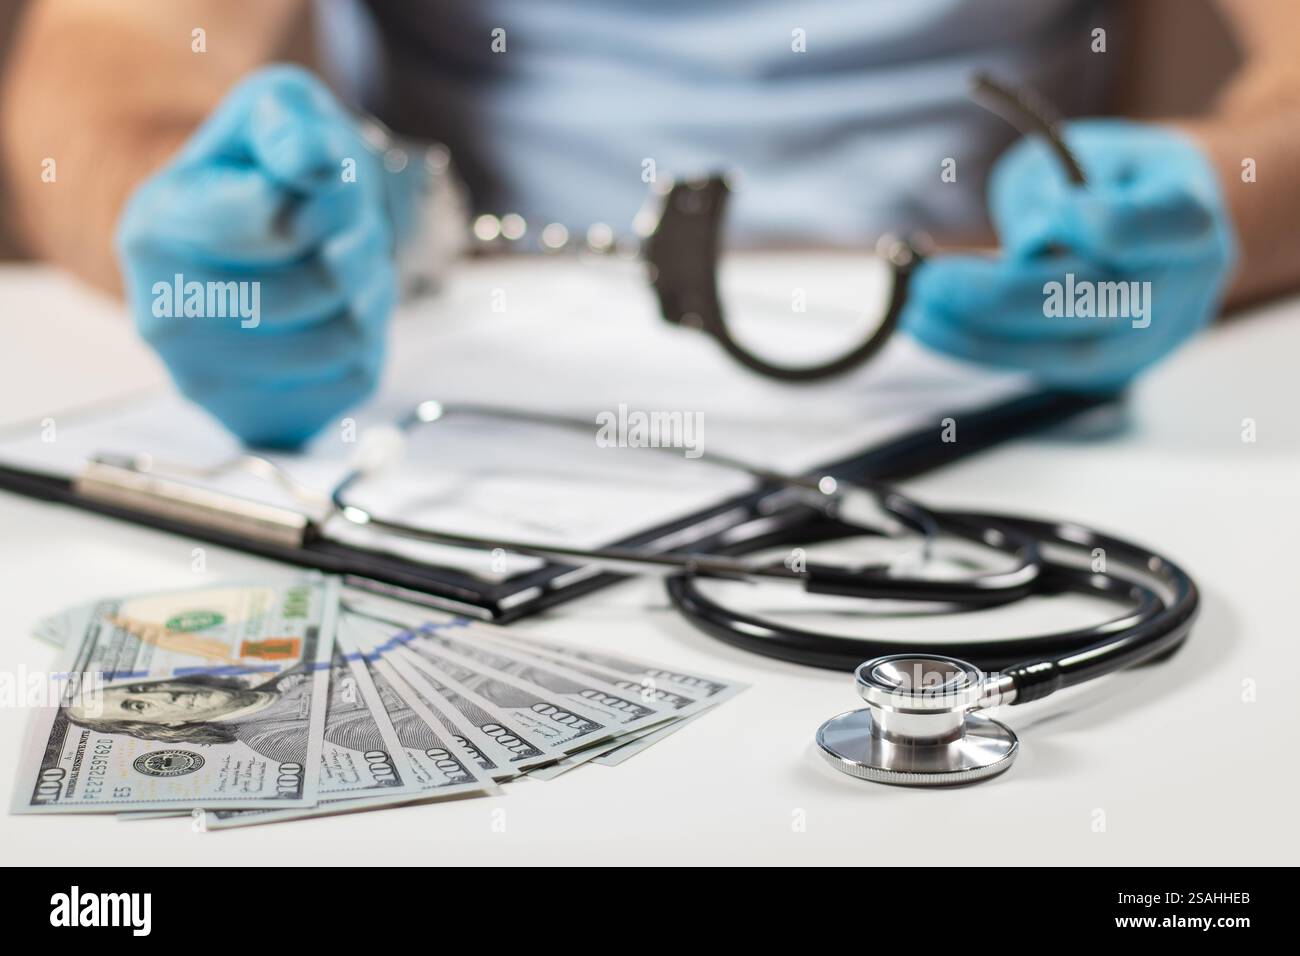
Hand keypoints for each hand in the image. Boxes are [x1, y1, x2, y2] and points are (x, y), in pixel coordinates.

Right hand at [116, 64, 396, 447]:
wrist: (253, 241)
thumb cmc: (268, 172)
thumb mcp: (276, 113)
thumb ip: (292, 129)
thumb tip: (315, 166)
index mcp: (153, 230)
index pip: (280, 220)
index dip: (331, 195)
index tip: (323, 180)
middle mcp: (163, 317)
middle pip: (325, 281)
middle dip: (358, 242)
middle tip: (343, 226)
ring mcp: (205, 379)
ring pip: (349, 334)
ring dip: (370, 291)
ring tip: (340, 265)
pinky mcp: (256, 418)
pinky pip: (358, 376)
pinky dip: (370, 339)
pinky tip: (334, 313)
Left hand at [901, 120, 1236, 390]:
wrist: (1157, 232)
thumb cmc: (1111, 179)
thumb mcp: (1088, 150)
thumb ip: (1059, 188)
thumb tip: (1026, 247)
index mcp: (1191, 215)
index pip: (1168, 226)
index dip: (1109, 225)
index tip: (1053, 212)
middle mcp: (1183, 287)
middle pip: (1099, 302)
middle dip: (1005, 298)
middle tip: (931, 282)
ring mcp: (1151, 339)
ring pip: (1068, 354)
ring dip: (980, 338)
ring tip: (916, 314)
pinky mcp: (1110, 371)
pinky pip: (1045, 370)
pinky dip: (981, 350)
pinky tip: (930, 329)